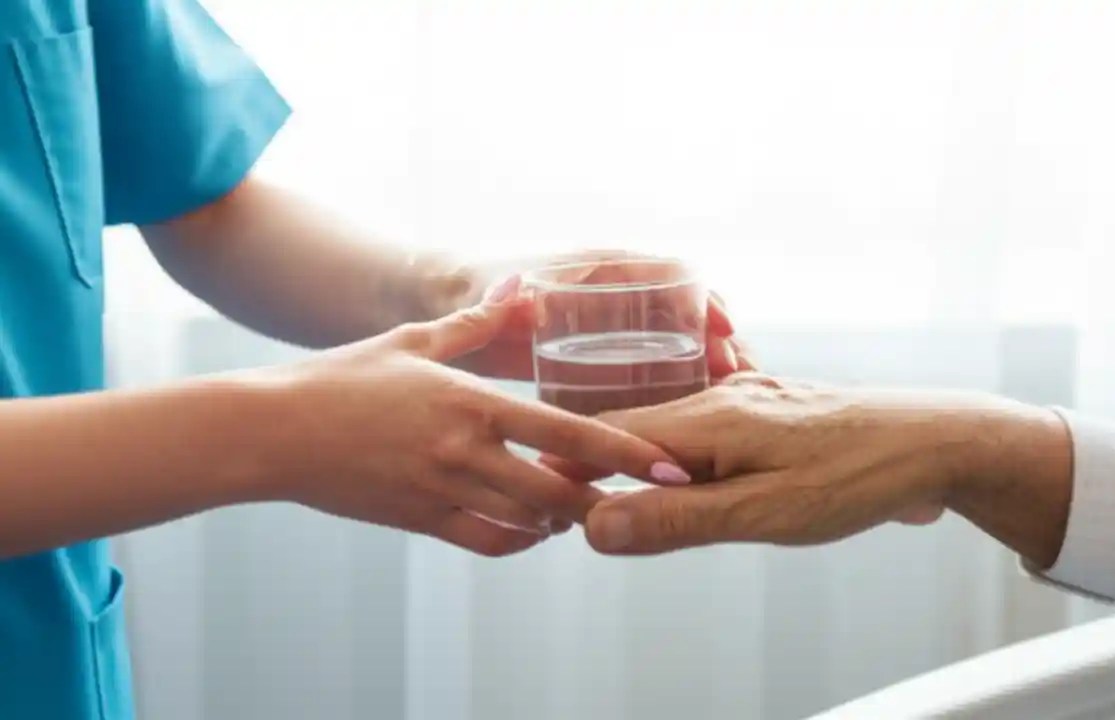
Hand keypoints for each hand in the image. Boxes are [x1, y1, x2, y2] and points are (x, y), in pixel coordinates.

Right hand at [261, 293, 690, 556]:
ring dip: (564, 518)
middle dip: (606, 499)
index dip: (627, 454)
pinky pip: (487, 542)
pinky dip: (520, 539)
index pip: (569, 434)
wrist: (272, 431)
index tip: (668, 467)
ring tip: (586, 506)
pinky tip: (533, 527)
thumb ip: (474, 321)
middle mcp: (465, 452)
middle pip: (561, 491)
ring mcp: (443, 491)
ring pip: (529, 522)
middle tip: (638, 496)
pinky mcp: (420, 520)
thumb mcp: (412, 339)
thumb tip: (523, 288)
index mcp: (472, 402)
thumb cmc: (343, 378)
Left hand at [450, 251, 748, 380]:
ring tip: (733, 399)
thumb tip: (518, 300)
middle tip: (741, 375)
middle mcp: (618, 295)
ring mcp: (617, 328)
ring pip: (677, 345)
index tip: (723, 328)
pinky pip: (654, 373)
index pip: (667, 274)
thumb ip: (501, 302)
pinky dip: (679, 390)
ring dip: (706, 368)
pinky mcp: (607, 360)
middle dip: (718, 340)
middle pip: (686, 313)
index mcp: (598, 269)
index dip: (700, 298)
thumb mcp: (488, 295)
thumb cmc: (471, 289)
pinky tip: (694, 423)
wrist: (451, 304)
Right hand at [554, 375, 1070, 564]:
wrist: (935, 441)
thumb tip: (597, 527)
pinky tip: (684, 485)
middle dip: (597, 467)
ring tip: (616, 507)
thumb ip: (678, 521)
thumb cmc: (859, 478)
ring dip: (638, 467)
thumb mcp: (765, 514)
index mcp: (710, 419)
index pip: (610, 434)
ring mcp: (745, 400)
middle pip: (633, 429)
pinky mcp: (767, 412)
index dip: (570, 466)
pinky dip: (677, 462)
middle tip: (566, 509)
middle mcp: (720, 398)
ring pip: (667, 431)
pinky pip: (701, 433)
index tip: (540, 496)